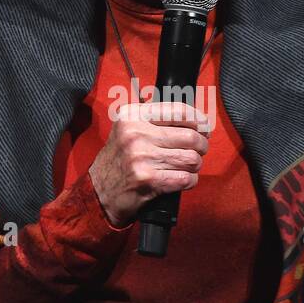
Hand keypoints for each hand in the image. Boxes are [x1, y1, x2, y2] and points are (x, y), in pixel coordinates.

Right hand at [87, 101, 209, 226]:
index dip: (200, 120)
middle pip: (190, 137)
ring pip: (191, 159)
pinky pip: (185, 178)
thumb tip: (194, 117)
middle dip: (202, 145)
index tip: (205, 128)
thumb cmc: (119, 159)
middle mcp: (136, 134)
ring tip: (189, 166)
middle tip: (199, 150)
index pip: (180, 111)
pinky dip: (190, 180)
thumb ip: (154, 117)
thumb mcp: (127, 127)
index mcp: (133, 116)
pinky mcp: (148, 180)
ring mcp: (141, 157)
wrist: (98, 190)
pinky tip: (183, 179)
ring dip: (196, 165)